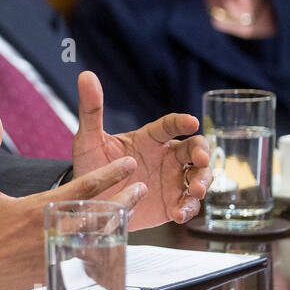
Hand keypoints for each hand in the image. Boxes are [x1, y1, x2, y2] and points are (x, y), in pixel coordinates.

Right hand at [0, 111, 146, 289]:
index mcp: (38, 207)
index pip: (84, 187)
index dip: (110, 174)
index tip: (128, 163)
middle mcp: (51, 231)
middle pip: (99, 215)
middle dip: (124, 201)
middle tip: (142, 189)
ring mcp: (53, 255)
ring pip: (94, 240)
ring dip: (113, 225)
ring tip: (129, 214)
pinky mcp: (49, 274)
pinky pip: (79, 261)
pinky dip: (94, 251)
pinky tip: (106, 245)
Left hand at [71, 71, 211, 230]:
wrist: (89, 202)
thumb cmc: (92, 166)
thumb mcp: (87, 140)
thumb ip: (90, 110)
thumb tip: (86, 76)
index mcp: (149, 138)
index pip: (169, 125)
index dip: (181, 122)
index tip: (191, 121)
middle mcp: (166, 157)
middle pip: (195, 149)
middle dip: (203, 153)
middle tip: (201, 161)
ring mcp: (171, 181)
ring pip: (199, 176)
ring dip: (203, 182)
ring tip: (196, 191)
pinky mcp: (171, 204)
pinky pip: (188, 205)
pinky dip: (188, 208)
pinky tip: (178, 214)